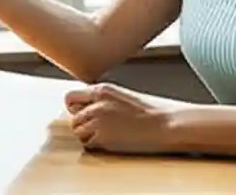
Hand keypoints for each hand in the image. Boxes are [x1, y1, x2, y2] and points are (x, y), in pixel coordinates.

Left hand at [65, 83, 182, 153]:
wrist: (165, 123)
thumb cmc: (151, 111)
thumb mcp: (122, 95)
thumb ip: (103, 99)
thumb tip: (89, 107)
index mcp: (102, 90)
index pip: (70, 97)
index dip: (75, 108)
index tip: (82, 113)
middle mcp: (96, 104)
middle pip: (73, 118)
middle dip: (82, 124)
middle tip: (96, 128)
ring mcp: (98, 121)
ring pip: (78, 131)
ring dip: (88, 135)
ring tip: (104, 136)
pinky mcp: (103, 137)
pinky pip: (88, 144)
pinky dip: (96, 145)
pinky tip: (109, 142)